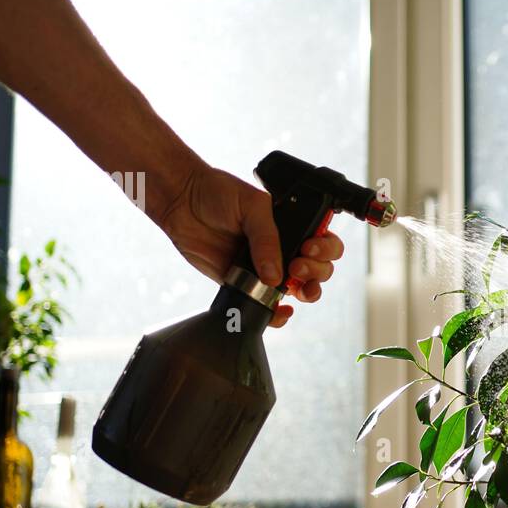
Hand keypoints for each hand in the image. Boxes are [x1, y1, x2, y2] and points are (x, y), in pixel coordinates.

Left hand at [149, 162, 344, 327]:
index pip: (325, 242)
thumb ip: (266, 239)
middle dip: (315, 272)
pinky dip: (277, 314)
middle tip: (296, 266)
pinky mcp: (245, 283)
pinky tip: (281, 311)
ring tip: (291, 288)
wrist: (182, 203)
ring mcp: (266, 267)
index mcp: (293, 225)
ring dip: (304, 292)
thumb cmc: (218, 194)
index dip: (325, 250)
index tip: (308, 248)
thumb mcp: (251, 206)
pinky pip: (267, 304)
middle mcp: (284, 247)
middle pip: (318, 269)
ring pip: (299, 289)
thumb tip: (275, 276)